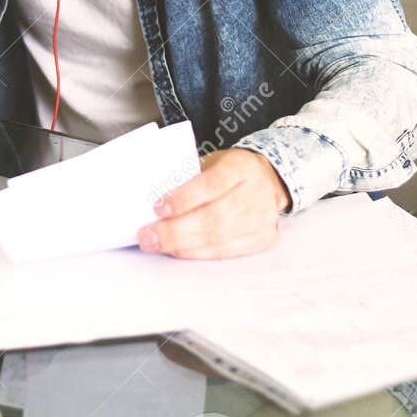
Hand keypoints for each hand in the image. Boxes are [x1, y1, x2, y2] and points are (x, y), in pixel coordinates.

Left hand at [137, 148, 289, 258]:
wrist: (268, 180)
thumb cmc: (230, 171)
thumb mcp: (212, 163)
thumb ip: (189, 178)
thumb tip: (153, 203)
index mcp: (242, 166)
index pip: (212, 184)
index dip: (184, 198)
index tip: (158, 208)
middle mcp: (257, 192)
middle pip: (214, 217)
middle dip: (175, 230)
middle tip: (147, 236)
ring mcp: (263, 218)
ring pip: (219, 238)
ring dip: (182, 244)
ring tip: (156, 244)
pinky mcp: (262, 239)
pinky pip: (226, 251)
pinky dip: (198, 253)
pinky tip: (178, 250)